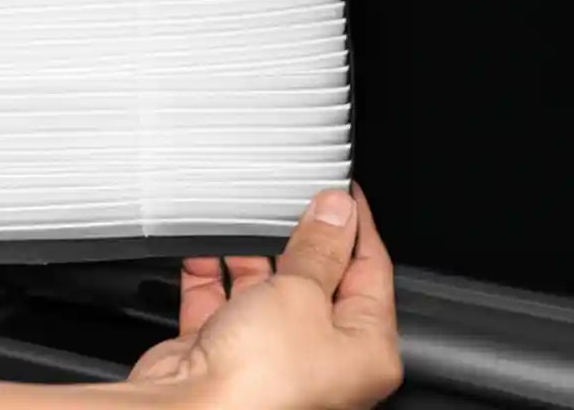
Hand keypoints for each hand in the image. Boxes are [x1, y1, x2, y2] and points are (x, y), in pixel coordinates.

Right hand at [129, 185, 402, 408]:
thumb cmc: (261, 380)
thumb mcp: (303, 293)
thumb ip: (319, 247)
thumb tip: (336, 212)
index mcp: (364, 351)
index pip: (371, 274)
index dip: (356, 228)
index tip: (342, 193)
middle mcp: (319, 358)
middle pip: (316, 280)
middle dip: (300, 239)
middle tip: (292, 199)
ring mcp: (267, 356)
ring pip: (264, 289)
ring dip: (250, 254)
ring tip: (245, 220)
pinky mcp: (222, 353)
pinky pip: (218, 302)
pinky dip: (209, 274)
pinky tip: (204, 247)